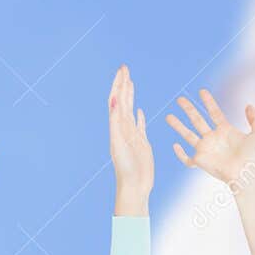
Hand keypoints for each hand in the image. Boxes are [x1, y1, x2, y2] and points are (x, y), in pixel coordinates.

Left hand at [108, 65, 154, 208]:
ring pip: (130, 110)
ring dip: (130, 96)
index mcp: (117, 127)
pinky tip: (140, 110)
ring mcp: (132, 135)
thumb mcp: (119, 144)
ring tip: (130, 82)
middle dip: (123, 84)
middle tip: (125, 68)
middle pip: (122, 102)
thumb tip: (113, 101)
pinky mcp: (141, 143)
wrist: (134, 186)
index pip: (116, 100)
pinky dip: (139, 116)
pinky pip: (139, 126)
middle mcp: (123, 128)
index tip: (122, 70)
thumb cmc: (126, 168)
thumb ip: (116, 123)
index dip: (118, 84)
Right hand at [168, 88, 254, 185]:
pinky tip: (176, 145)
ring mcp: (206, 150)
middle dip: (188, 109)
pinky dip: (180, 154)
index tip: (202, 91)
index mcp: (226, 131)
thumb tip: (248, 105)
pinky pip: (187, 159)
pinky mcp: (201, 161)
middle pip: (197, 120)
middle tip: (180, 99)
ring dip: (178, 126)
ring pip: (188, 135)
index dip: (208, 102)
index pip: (214, 113)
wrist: (248, 174)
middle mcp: (214, 139)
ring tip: (168, 116)